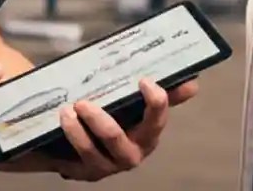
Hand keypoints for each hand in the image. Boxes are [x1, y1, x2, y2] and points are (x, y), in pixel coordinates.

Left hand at [50, 78, 198, 181]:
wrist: (77, 140)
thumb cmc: (112, 114)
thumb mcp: (131, 101)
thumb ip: (159, 93)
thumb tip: (193, 83)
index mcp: (147, 135)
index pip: (156, 120)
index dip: (155, 102)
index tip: (145, 81)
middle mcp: (130, 154)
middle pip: (118, 140)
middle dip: (101, 122)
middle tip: (82, 102)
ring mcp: (106, 166)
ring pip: (92, 152)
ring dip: (76, 132)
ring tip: (65, 111)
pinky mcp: (83, 172)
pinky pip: (73, 160)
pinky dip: (67, 141)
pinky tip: (59, 123)